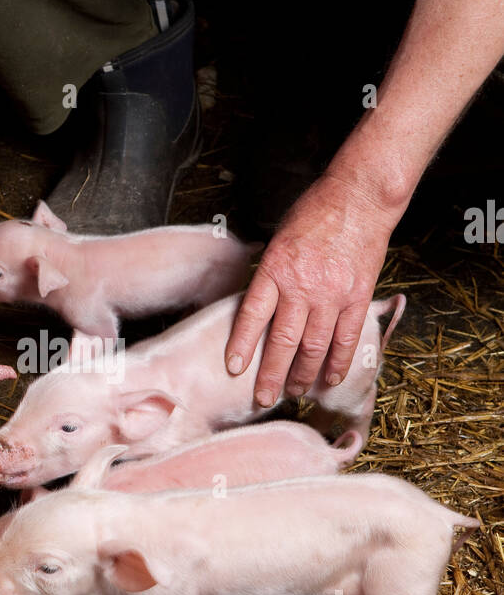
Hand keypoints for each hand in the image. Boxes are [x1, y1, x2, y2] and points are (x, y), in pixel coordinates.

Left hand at [225, 174, 396, 405]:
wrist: (359, 197)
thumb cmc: (315, 213)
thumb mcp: (278, 241)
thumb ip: (270, 276)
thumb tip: (259, 311)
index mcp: (276, 268)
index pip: (253, 315)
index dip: (242, 345)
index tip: (235, 368)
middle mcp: (302, 285)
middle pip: (283, 340)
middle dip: (272, 374)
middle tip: (263, 397)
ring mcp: (332, 294)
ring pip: (314, 346)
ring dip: (303, 374)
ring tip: (294, 391)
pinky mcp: (357, 297)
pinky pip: (346, 339)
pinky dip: (338, 363)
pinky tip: (330, 379)